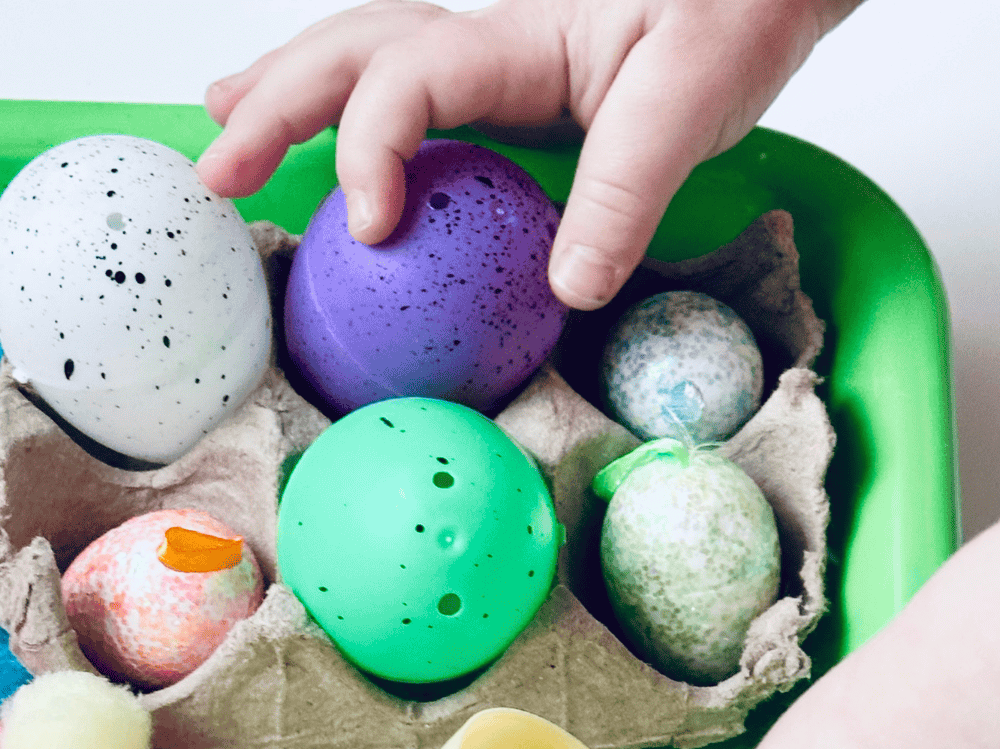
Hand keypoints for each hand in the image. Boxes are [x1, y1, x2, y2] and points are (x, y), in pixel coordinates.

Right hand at [197, 0, 860, 309]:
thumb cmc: (732, 16)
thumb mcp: (692, 99)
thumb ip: (628, 191)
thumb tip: (570, 290)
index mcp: (519, 38)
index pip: (409, 74)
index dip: (371, 146)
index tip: (368, 230)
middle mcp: (487, 40)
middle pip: (351, 52)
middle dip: (274, 109)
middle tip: (218, 175)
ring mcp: (488, 62)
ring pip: (361, 58)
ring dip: (283, 94)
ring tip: (220, 131)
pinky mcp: (501, 91)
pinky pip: (398, 93)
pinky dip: (340, 113)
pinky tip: (311, 138)